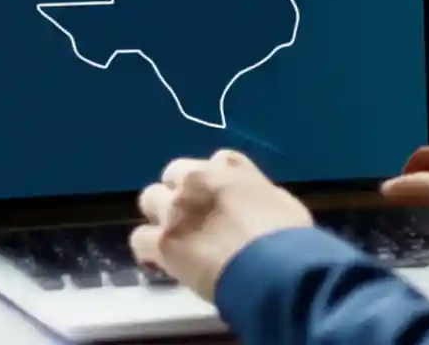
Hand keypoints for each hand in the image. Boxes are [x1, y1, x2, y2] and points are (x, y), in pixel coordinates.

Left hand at [130, 149, 312, 300]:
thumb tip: (254, 202)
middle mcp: (197, 180)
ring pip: (150, 198)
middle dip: (180, 190)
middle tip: (193, 216)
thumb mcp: (281, 202)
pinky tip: (159, 260)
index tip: (221, 197)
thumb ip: (258, 194)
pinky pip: (139, 238)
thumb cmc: (289, 239)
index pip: (217, 160)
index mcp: (230, 168)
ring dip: (160, 214)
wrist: (274, 269)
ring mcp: (176, 209)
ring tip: (172, 236)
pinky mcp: (164, 240)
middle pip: (174, 173)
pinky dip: (148, 249)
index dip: (216, 180)